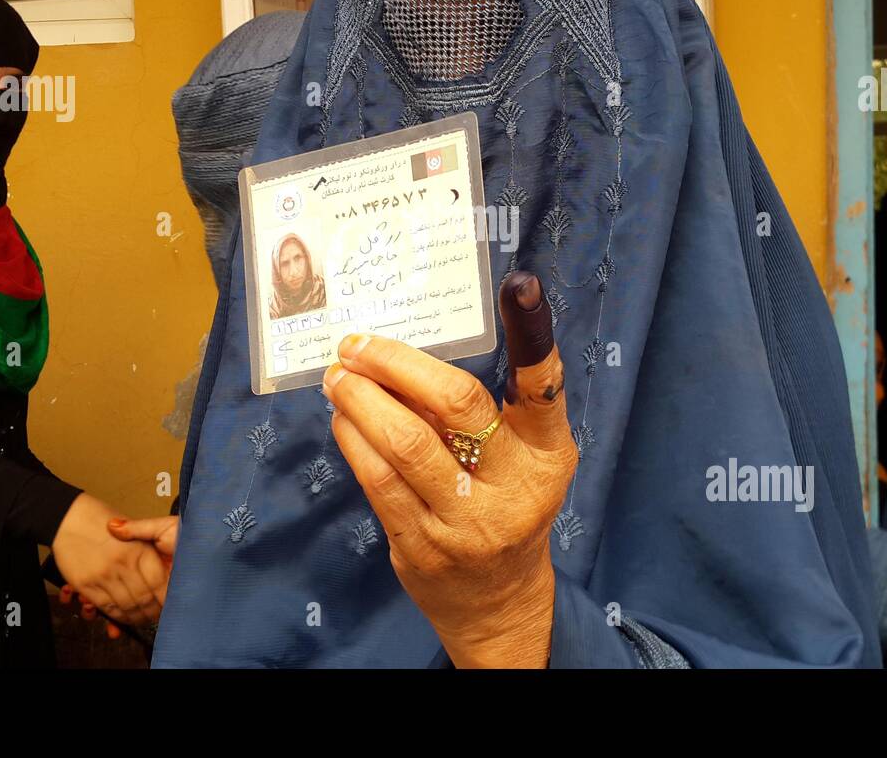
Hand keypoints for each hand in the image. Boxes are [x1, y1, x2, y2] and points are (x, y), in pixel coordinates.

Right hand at [61, 515, 180, 639]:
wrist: (69, 516)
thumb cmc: (103, 520)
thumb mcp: (137, 524)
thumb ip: (154, 548)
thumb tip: (165, 565)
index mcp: (140, 550)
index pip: (158, 584)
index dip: (164, 599)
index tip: (169, 605)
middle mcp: (123, 564)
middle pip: (143, 598)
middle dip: (151, 612)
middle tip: (156, 616)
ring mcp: (104, 575)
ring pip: (124, 605)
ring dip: (134, 617)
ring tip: (141, 619)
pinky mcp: (86, 584)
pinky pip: (104, 606)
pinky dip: (114, 616)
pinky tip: (121, 618)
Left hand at [322, 271, 575, 667]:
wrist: (497, 602)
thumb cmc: (507, 505)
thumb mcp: (525, 458)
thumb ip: (492, 410)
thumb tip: (414, 350)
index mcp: (547, 454)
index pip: (543, 388)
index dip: (534, 335)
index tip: (521, 285)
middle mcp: (514, 485)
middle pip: (456, 405)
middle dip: (396, 363)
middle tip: (358, 343)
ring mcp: (466, 521)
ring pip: (404, 442)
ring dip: (360, 399)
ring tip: (338, 374)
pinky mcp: (420, 546)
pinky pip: (377, 480)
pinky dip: (354, 438)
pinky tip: (343, 417)